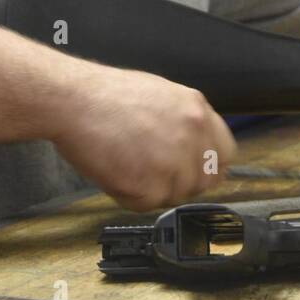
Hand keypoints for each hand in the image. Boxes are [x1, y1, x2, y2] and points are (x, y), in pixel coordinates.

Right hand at [50, 64, 235, 211]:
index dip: (208, 166)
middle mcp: (193, 135)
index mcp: (197, 110)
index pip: (225, 153)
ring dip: (152, 189)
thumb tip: (194, 145)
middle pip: (204, 181)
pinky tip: (115, 171)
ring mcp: (173, 161)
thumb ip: (185, 121)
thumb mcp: (161, 95)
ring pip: (174, 195)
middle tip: (152, 172)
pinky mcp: (149, 184)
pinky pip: (146, 204)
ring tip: (126, 163)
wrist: (74, 101)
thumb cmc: (106, 96)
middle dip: (181, 182)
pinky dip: (129, 196)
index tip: (194, 171)